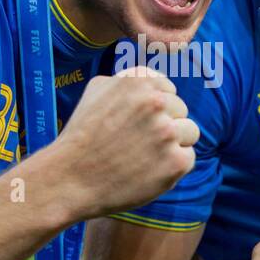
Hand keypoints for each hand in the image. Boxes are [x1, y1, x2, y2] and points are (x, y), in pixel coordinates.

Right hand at [52, 67, 198, 218]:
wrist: (70, 179)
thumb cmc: (82, 136)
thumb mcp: (97, 91)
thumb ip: (128, 80)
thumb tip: (153, 80)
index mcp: (139, 81)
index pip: (169, 89)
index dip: (155, 109)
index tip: (137, 123)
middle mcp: (156, 102)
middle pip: (181, 110)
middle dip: (164, 125)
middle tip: (137, 143)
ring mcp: (167, 132)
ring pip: (190, 132)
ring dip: (174, 144)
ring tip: (145, 156)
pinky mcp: (175, 162)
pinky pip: (187, 158)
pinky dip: (172, 166)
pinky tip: (148, 170)